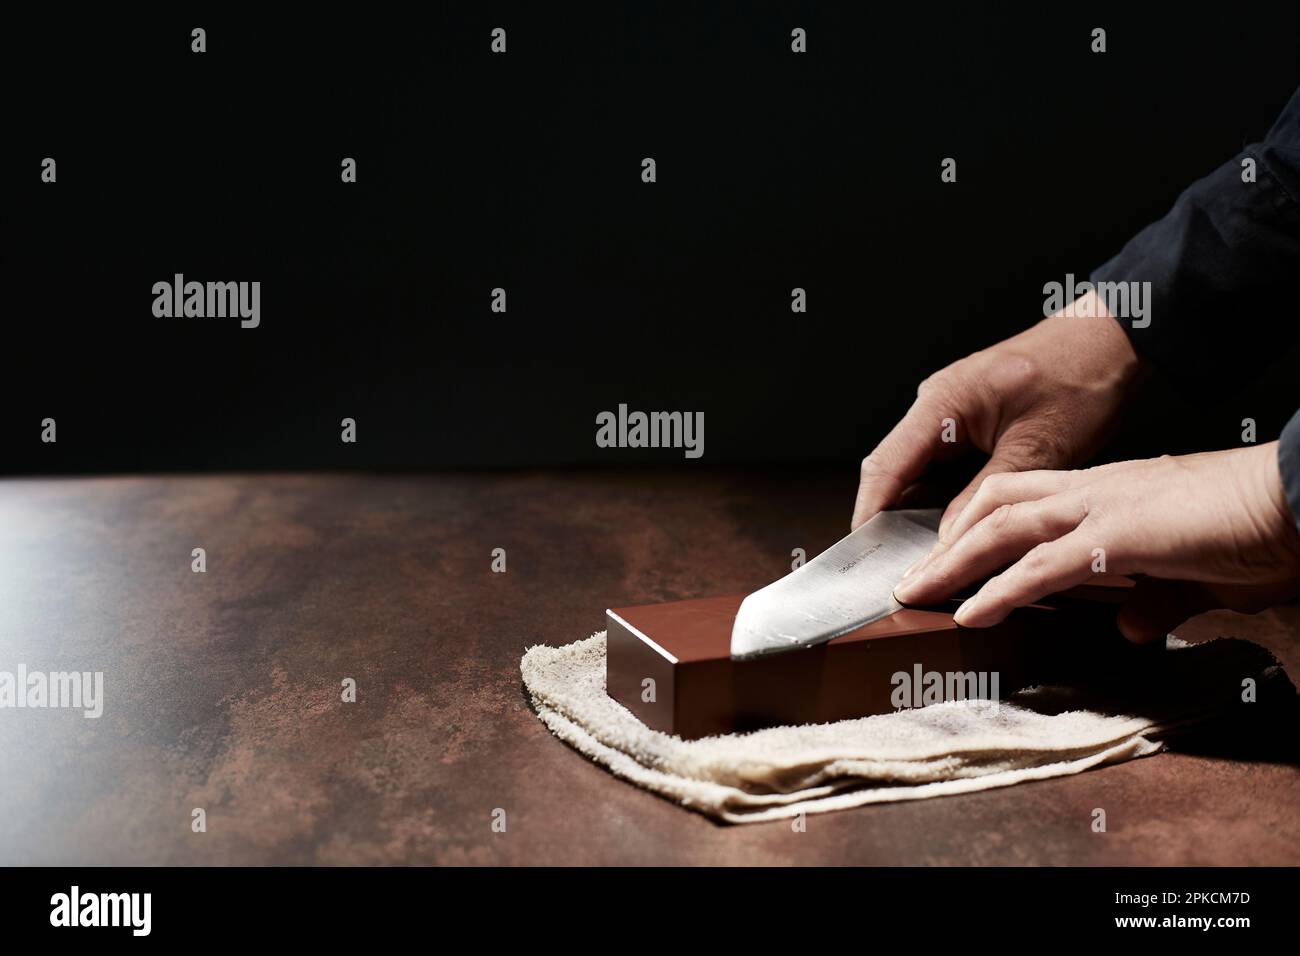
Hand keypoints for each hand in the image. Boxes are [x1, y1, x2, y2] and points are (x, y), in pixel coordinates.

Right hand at [852, 290, 1145, 533]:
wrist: (1114, 340)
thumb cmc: (1082, 378)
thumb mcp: (1037, 448)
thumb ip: (985, 497)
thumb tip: (948, 541)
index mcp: (942, 403)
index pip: (885, 467)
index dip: (869, 515)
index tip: (864, 557)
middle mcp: (936, 404)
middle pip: (893, 472)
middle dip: (890, 521)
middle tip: (899, 567)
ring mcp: (950, 412)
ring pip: (917, 473)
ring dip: (918, 512)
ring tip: (926, 556)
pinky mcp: (969, 421)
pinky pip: (942, 467)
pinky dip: (943, 498)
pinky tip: (955, 528)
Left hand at [892, 443, 1299, 641]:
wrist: (1299, 496)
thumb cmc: (1258, 531)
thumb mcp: (1197, 575)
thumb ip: (1156, 598)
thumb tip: (1129, 627)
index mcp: (1109, 492)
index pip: (1022, 502)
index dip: (976, 528)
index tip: (944, 561)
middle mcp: (1096, 490)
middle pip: (994, 507)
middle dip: (945, 543)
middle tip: (911, 580)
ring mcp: (1104, 506)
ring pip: (1003, 528)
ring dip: (952, 564)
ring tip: (917, 596)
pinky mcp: (1120, 536)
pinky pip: (1042, 566)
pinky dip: (999, 591)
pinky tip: (970, 614)